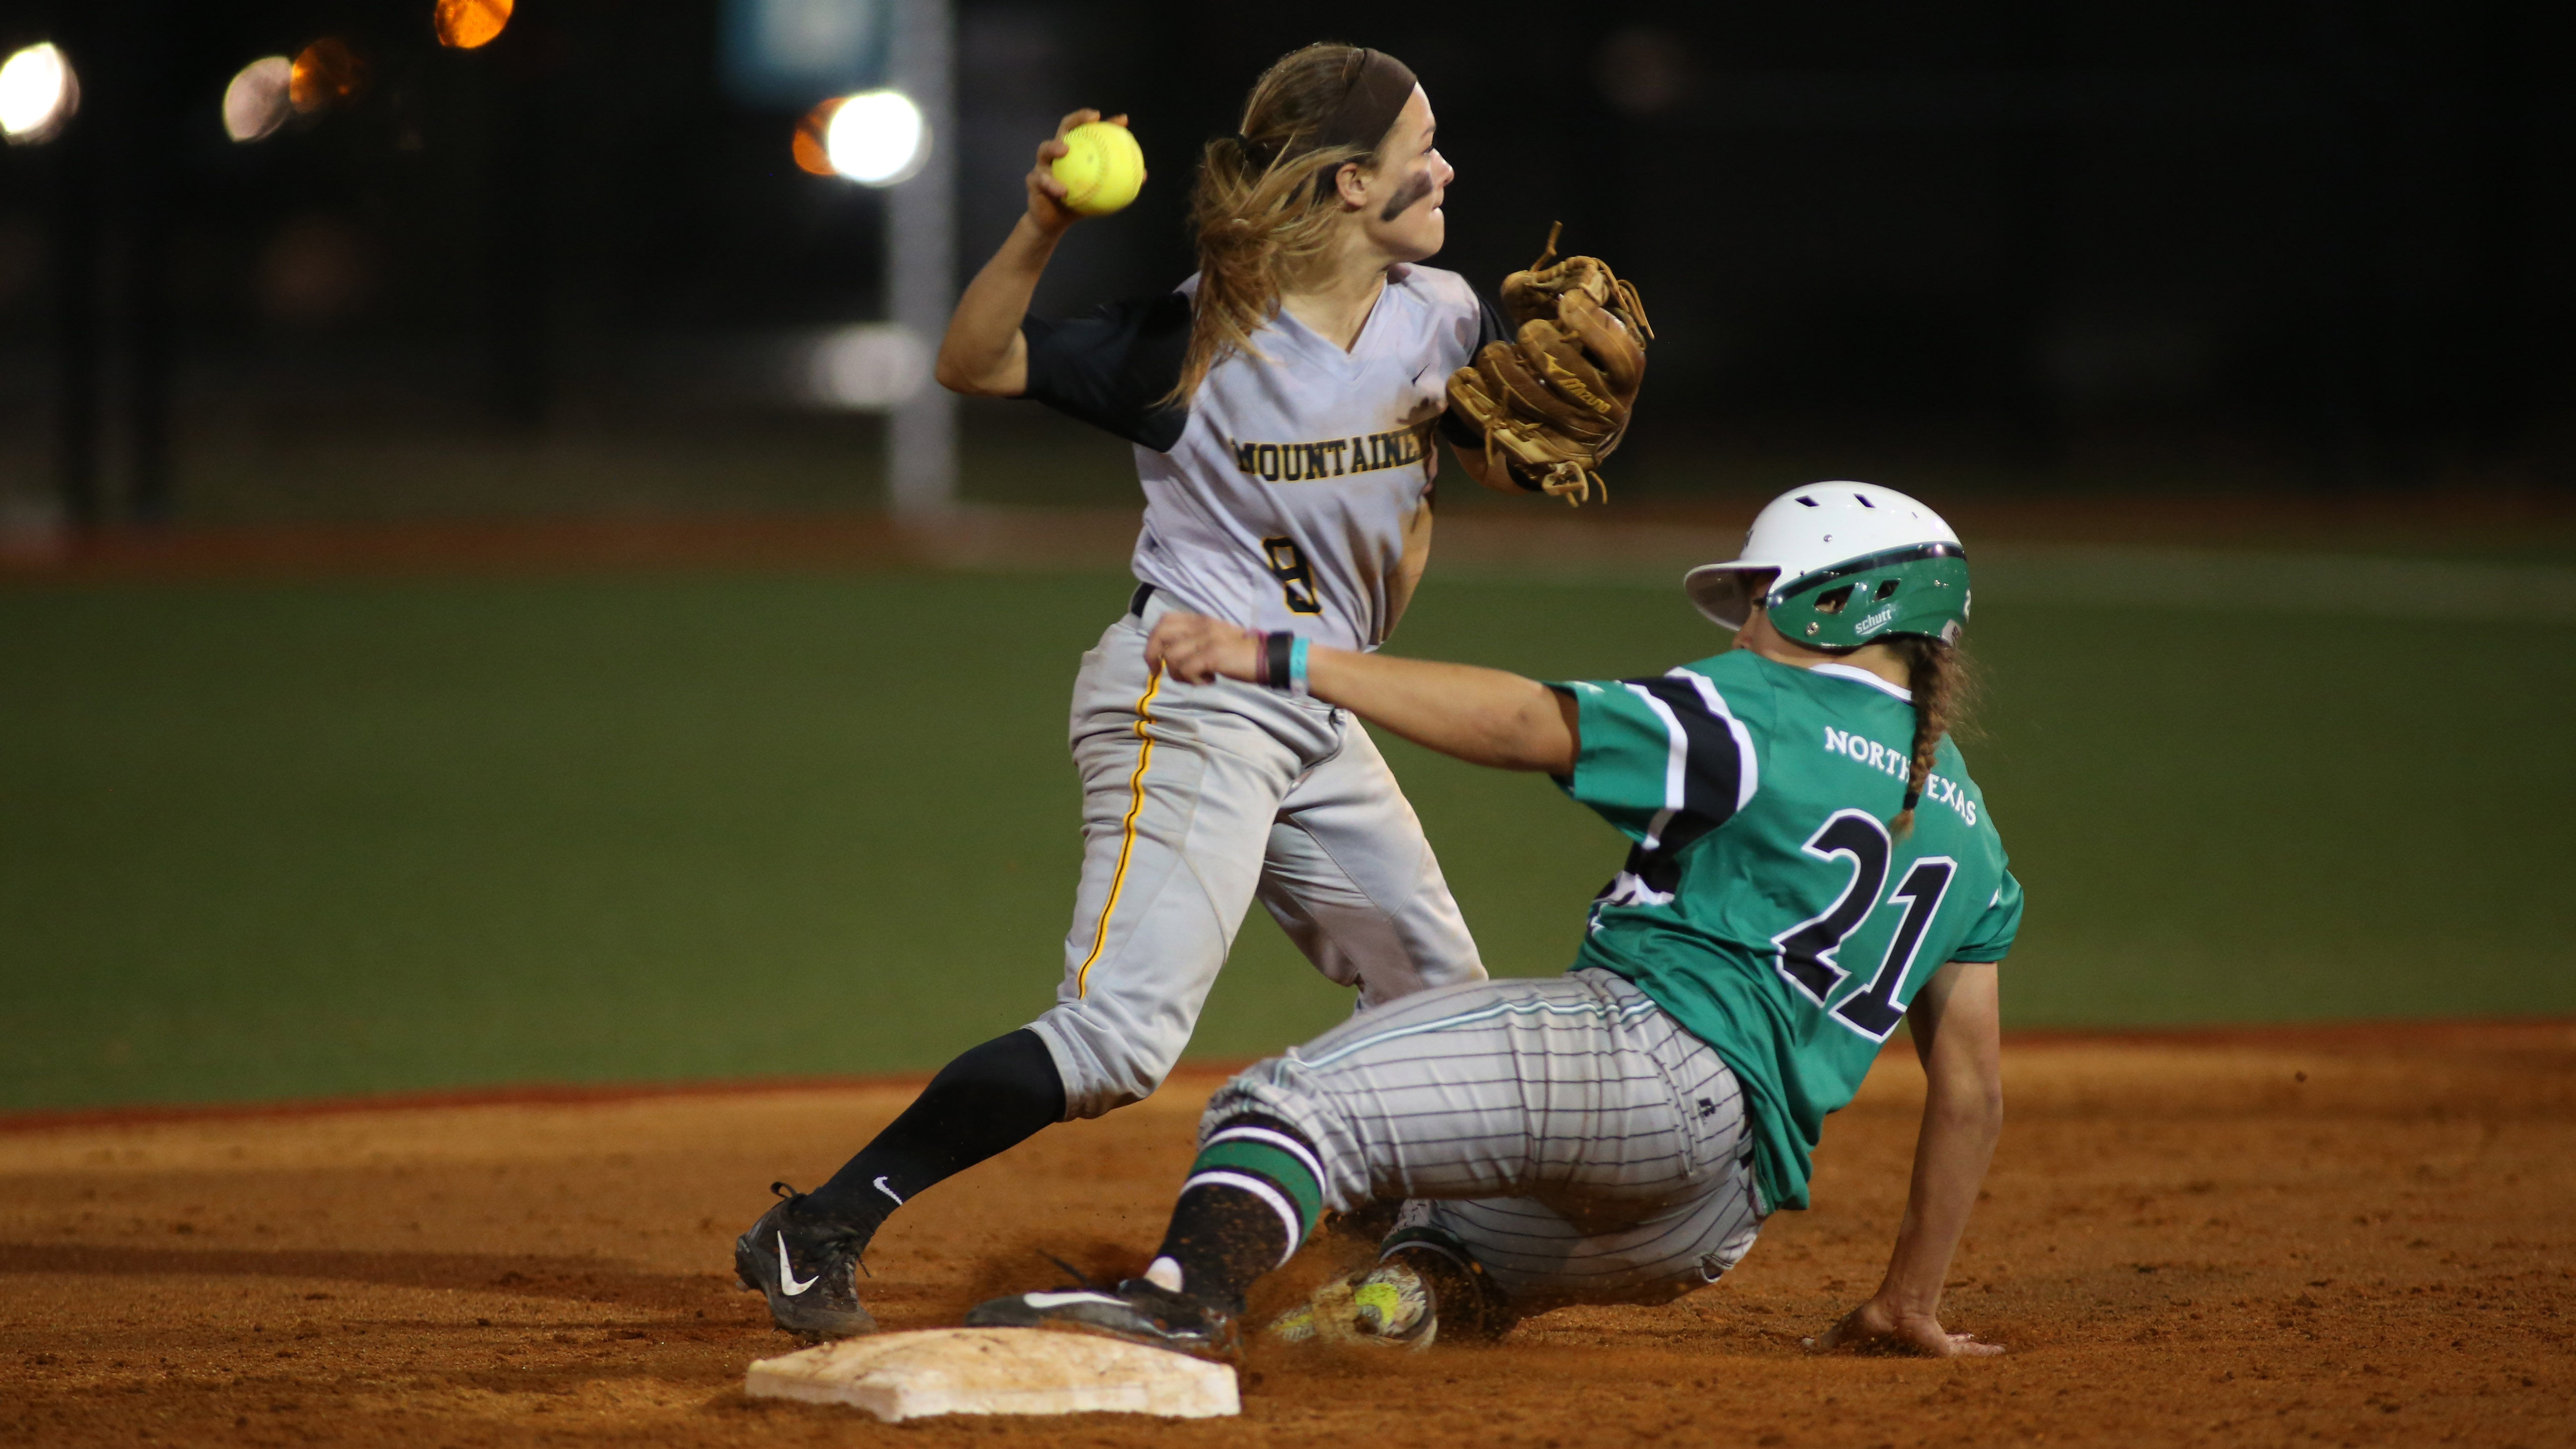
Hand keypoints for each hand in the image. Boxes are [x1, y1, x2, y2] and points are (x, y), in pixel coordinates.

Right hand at [1026, 110, 1131, 235]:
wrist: (1053, 222)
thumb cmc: (1078, 204)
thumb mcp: (1101, 194)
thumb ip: (1118, 182)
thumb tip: (1145, 176)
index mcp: (1075, 152)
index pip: (1089, 131)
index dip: (1107, 124)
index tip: (1122, 121)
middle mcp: (1057, 153)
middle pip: (1066, 127)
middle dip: (1077, 118)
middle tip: (1093, 118)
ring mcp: (1043, 164)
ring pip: (1045, 149)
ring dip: (1054, 147)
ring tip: (1065, 150)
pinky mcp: (1033, 180)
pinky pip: (1041, 180)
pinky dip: (1051, 184)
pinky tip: (1062, 191)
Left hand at [1146, 613, 1261, 684]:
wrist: (1267, 657)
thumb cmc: (1239, 652)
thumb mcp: (1215, 638)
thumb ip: (1194, 639)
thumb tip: (1170, 654)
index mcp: (1200, 620)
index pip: (1164, 621)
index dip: (1153, 641)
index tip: (1155, 660)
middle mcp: (1201, 626)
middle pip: (1160, 635)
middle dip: (1152, 655)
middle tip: (1158, 672)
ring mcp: (1206, 639)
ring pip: (1171, 656)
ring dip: (1178, 674)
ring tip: (1196, 679)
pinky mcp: (1213, 655)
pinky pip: (1186, 669)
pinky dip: (1192, 680)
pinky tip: (1208, 681)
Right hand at [1804, 1297, 2001, 1357]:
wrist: (1893, 1311)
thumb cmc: (1874, 1318)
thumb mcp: (1850, 1331)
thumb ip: (1831, 1340)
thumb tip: (1802, 1345)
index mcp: (1909, 1340)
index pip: (1923, 1343)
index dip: (1936, 1341)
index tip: (1947, 1338)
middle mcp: (1927, 1342)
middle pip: (1946, 1346)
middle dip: (1959, 1345)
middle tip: (1970, 1343)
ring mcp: (1939, 1345)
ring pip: (1962, 1351)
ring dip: (1978, 1351)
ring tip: (1995, 1350)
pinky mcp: (1947, 1347)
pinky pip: (1971, 1353)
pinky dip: (1987, 1353)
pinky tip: (2002, 1351)